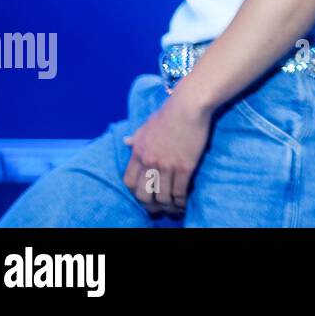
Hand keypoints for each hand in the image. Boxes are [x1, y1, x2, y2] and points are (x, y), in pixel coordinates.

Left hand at [121, 90, 211, 216]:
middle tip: (156, 209)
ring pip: (161, 196)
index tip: (143, 195)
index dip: (134, 192)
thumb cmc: (170, 111)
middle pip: (143, 193)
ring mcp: (166, 165)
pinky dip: (180, 201)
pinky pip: (179, 191)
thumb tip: (126, 141)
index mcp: (138, 151)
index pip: (129, 181)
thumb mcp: (147, 124)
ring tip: (172, 210)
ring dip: (167, 207)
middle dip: (149, 205)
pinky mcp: (184, 167)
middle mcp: (149, 162)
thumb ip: (136, 137)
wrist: (188, 105)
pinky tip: (183, 203)